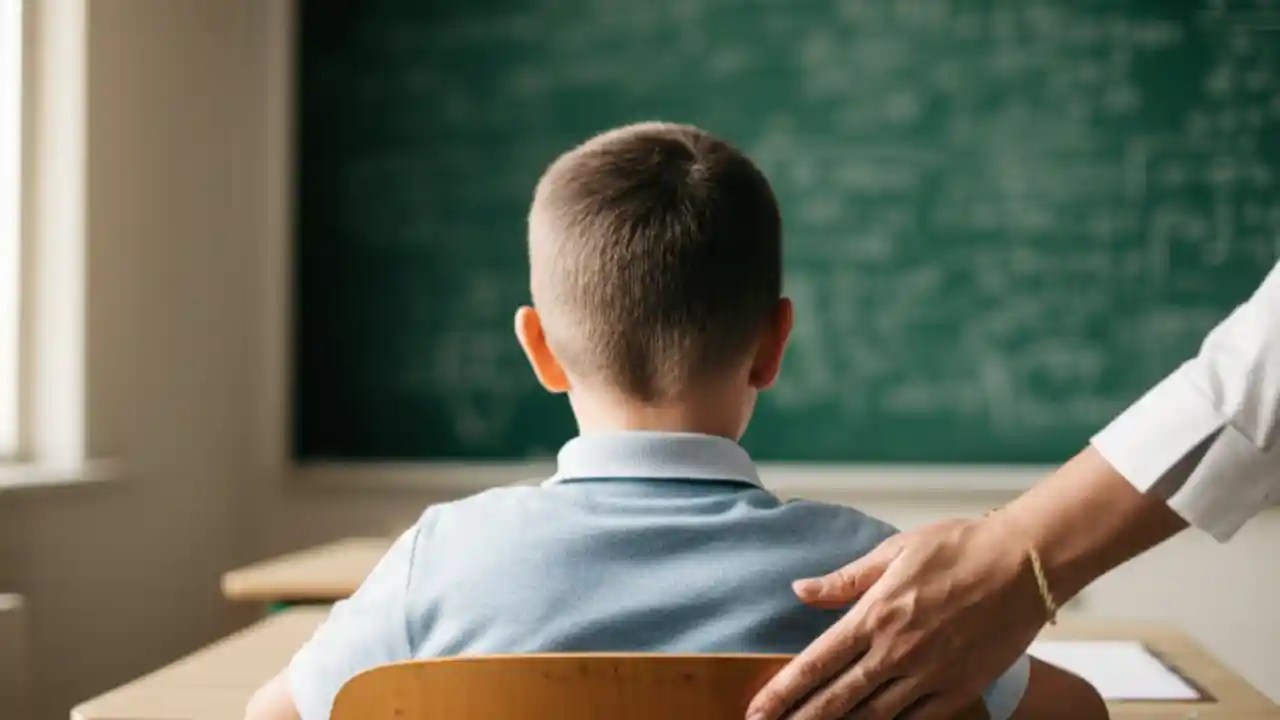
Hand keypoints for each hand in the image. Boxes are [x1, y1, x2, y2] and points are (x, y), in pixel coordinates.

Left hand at [746, 514, 1046, 719]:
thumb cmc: (959, 547)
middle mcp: (897, 652)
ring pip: (873, 717)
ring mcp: (929, 675)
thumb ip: (845, 581)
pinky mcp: (960, 689)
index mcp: (875, 615)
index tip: (756, 712)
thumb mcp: (893, 552)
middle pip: (837, 700)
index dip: (781, 692)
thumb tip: (800, 590)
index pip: (816, 663)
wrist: (1026, 564)